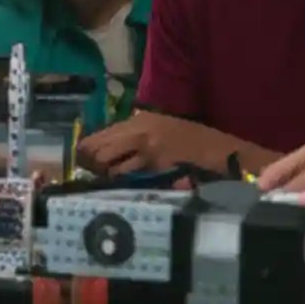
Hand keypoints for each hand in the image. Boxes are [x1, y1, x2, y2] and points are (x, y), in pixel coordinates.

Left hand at [77, 111, 240, 175]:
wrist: (219, 150)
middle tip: (92, 175)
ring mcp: (146, 143)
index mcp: (140, 120)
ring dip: (101, 172)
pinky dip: (118, 179)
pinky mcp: (154, 160)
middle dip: (88, 162)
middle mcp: (139, 128)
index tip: (85, 163)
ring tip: (106, 180)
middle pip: (95, 145)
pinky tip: (122, 184)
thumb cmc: (191, 143)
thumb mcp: (160, 131)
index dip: (86, 150)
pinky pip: (124, 172)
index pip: (100, 134)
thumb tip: (107, 152)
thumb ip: (136, 137)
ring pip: (105, 158)